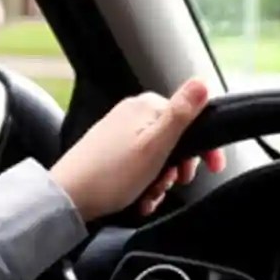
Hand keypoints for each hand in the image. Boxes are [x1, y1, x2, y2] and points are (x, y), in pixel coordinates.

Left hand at [50, 79, 225, 220]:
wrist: (68, 197)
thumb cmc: (111, 175)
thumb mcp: (156, 145)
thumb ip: (181, 114)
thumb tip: (202, 82)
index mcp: (146, 106)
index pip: (189, 119)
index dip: (203, 147)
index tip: (212, 167)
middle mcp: (132, 114)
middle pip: (174, 141)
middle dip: (176, 168)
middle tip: (169, 184)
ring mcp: (119, 132)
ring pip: (158, 157)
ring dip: (160, 180)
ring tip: (149, 194)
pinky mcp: (110, 151)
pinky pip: (140, 166)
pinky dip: (144, 183)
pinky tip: (139, 197)